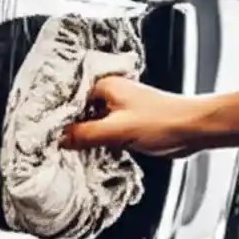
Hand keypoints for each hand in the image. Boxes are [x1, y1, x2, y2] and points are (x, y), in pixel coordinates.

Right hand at [61, 76, 207, 157]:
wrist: (194, 129)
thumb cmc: (163, 122)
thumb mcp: (118, 131)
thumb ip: (86, 134)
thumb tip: (61, 138)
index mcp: (106, 86)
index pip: (70, 98)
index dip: (57, 115)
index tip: (45, 131)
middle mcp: (111, 93)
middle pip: (78, 110)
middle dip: (68, 127)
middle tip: (53, 143)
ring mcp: (119, 109)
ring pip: (91, 122)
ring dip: (83, 135)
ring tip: (68, 149)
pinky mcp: (126, 123)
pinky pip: (103, 131)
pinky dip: (96, 141)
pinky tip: (88, 152)